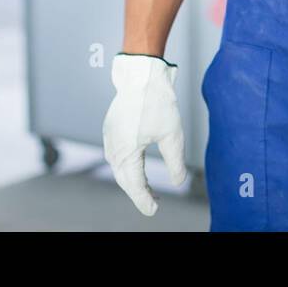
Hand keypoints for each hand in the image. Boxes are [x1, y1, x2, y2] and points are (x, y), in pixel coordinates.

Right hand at [103, 53, 187, 214]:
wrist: (142, 76)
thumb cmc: (158, 103)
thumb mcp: (172, 135)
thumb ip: (175, 162)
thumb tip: (178, 182)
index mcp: (127, 152)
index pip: (135, 185)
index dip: (144, 200)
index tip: (154, 210)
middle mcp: (114, 148)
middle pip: (124, 179)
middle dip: (138, 193)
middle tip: (153, 204)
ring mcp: (109, 138)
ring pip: (119, 168)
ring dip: (131, 181)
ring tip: (148, 190)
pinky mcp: (111, 130)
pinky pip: (116, 156)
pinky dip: (126, 167)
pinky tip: (137, 168)